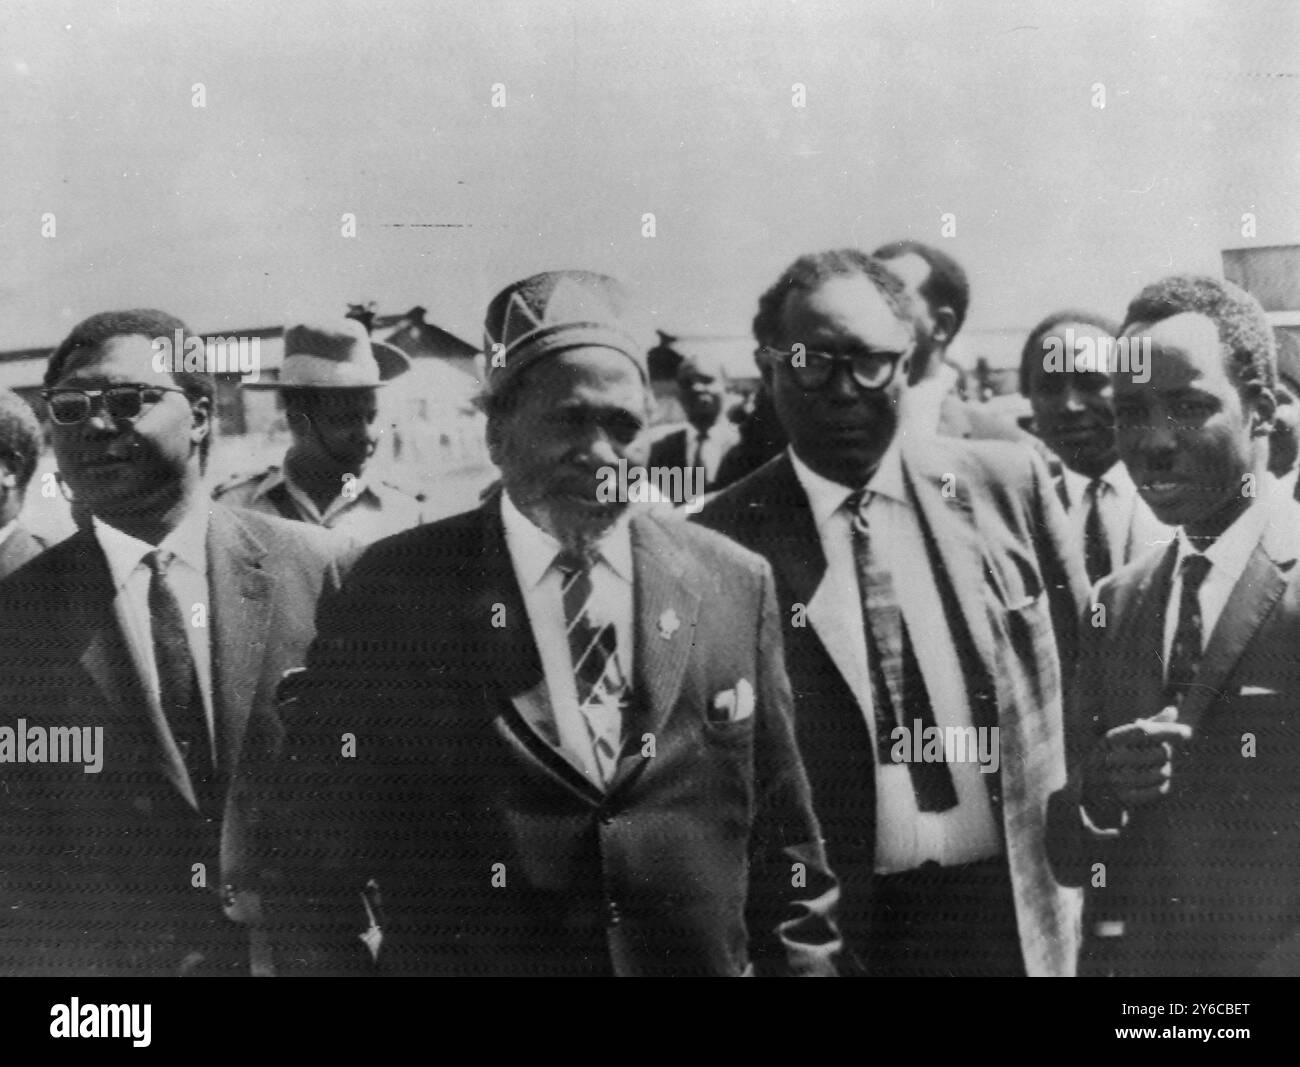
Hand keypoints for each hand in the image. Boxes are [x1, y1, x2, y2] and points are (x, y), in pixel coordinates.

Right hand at [1080, 707, 1193, 826]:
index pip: (1145, 732)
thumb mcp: (1123, 738)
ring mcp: (1116, 780)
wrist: (1089, 789)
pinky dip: (1162, 785)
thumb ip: (1148, 725)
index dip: (1169, 731)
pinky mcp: (1124, 799)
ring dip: (1165, 770)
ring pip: (1162, 773)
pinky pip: (1158, 791)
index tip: (1188, 732)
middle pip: (1159, 753)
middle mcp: (1110, 758)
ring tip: (1157, 768)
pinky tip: (1156, 782)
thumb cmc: (1113, 756)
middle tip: (1161, 753)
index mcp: (1110, 739)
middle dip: (1166, 752)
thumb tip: (1173, 710)